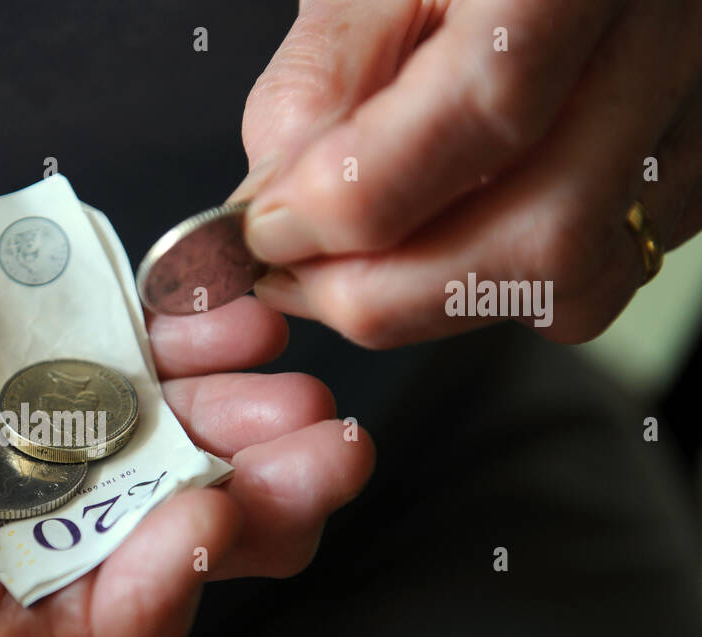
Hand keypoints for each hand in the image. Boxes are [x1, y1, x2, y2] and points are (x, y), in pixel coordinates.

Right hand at [0, 53, 371, 636]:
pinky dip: (159, 326)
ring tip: (297, 382)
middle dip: (227, 510)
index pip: (23, 622)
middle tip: (324, 459)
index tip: (204, 528)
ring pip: (118, 437)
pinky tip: (218, 306)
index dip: (132, 598)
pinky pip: (85, 332)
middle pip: (105, 535)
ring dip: (219, 420)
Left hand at [235, 0, 701, 345]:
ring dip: (435, 306)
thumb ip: (321, 81)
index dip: (354, 197)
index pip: (485, 107)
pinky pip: (595, 280)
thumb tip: (276, 207)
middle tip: (294, 278)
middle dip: (384, 293)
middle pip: (544, 232)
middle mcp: (669, 40)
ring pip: (576, 282)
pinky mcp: (690, 174)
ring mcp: (692, 119)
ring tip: (350, 272)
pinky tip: (434, 250)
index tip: (266, 228)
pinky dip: (492, 292)